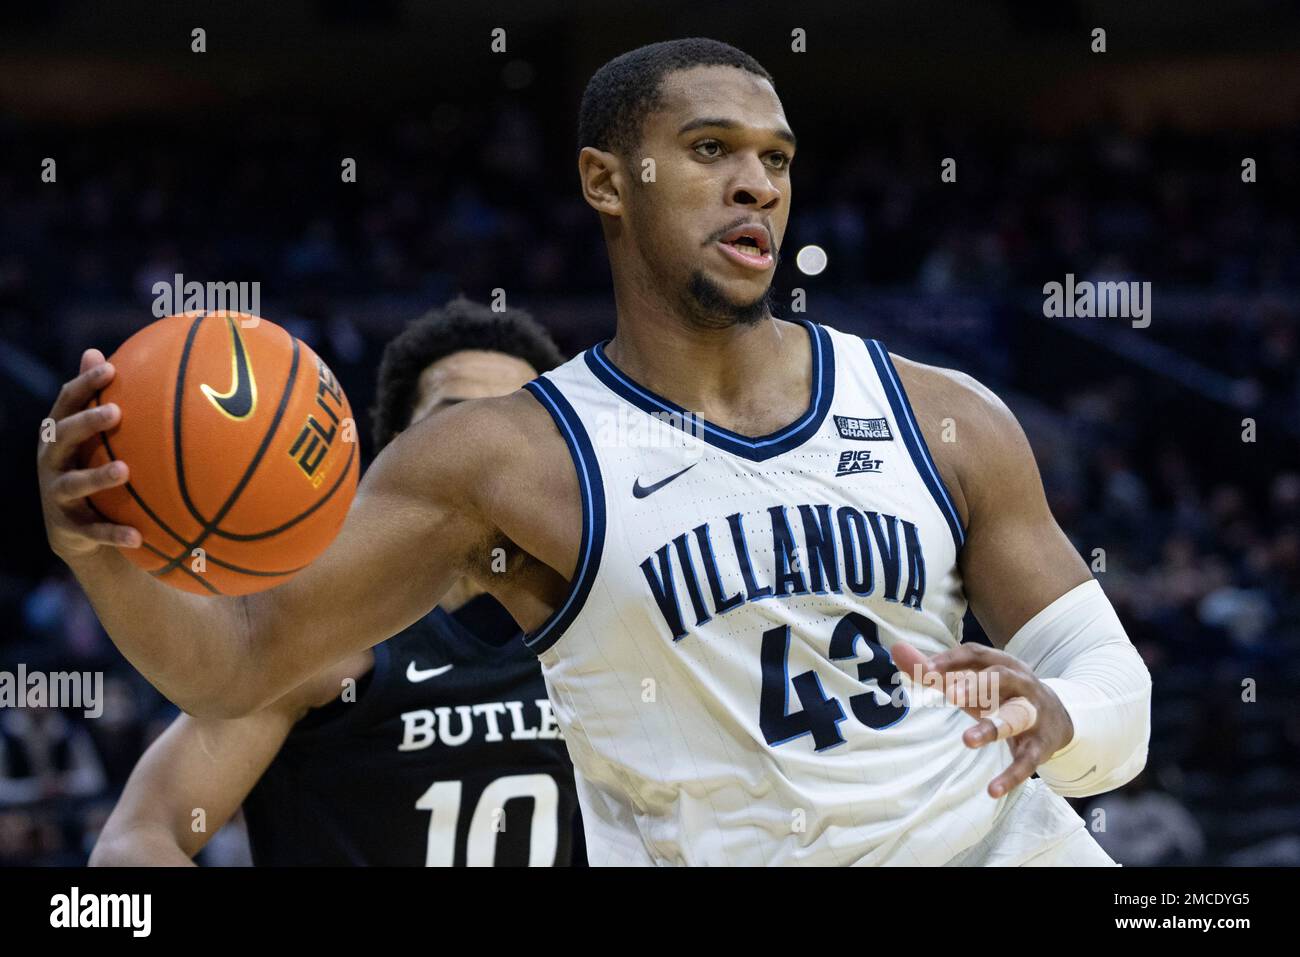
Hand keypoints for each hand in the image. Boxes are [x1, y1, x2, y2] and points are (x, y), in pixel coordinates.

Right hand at [37, 348, 141, 559]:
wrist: (74, 531)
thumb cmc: (88, 467)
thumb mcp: (91, 437)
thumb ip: (94, 399)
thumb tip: (95, 351)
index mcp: (59, 435)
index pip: (67, 402)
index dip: (86, 384)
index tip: (110, 367)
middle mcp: (51, 461)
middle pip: (63, 436)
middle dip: (86, 423)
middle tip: (116, 412)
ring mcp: (57, 494)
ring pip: (73, 484)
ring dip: (97, 477)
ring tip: (125, 471)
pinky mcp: (69, 527)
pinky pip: (94, 531)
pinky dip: (114, 534)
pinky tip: (138, 536)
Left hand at [891, 641, 1074, 798]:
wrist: (1059, 716)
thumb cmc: (1001, 694)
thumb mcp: (971, 681)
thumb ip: (934, 670)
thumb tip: (896, 649)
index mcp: (1000, 663)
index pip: (975, 655)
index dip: (951, 660)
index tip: (926, 670)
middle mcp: (1020, 683)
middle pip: (1000, 678)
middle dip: (977, 685)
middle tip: (952, 695)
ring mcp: (1033, 713)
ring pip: (1016, 717)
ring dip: (993, 727)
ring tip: (967, 741)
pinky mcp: (1041, 744)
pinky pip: (1028, 760)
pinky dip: (1011, 775)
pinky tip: (992, 790)